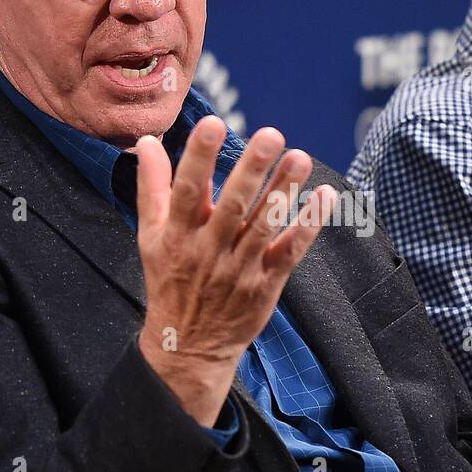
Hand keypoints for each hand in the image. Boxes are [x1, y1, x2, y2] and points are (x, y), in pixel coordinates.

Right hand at [135, 117, 335, 424]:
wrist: (189, 347)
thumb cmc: (170, 281)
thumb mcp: (151, 237)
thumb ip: (152, 187)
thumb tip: (148, 142)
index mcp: (177, 236)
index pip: (186, 191)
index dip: (198, 158)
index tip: (212, 123)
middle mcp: (208, 251)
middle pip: (233, 206)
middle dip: (252, 169)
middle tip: (270, 135)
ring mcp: (239, 269)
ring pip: (265, 225)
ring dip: (284, 191)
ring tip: (299, 158)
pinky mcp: (266, 284)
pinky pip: (290, 252)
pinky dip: (308, 226)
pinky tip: (323, 197)